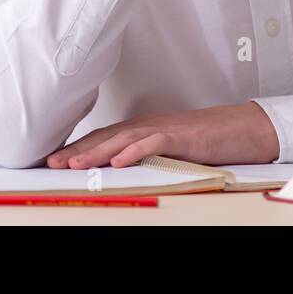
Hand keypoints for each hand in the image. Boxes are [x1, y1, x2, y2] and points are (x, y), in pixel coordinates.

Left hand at [45, 102, 280, 168]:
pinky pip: (155, 143)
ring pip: (123, 139)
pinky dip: (136, 151)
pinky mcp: (182, 136)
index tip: (53, 160)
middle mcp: (147, 125)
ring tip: (75, 164)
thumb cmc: (205, 140)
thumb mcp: (166, 149)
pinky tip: (119, 161)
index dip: (77, 148)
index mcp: (141, 128)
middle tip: (52, 163)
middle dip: (77, 150)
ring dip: (97, 151)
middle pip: (105, 136)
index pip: (102, 137)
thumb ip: (142, 154)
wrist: (240, 128)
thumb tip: (116, 168)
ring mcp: (164, 128)